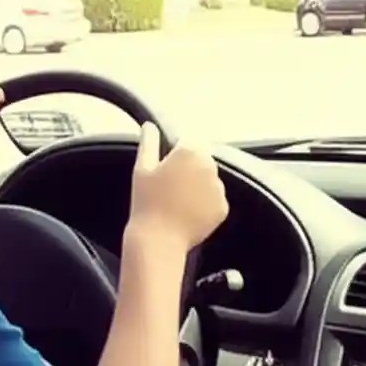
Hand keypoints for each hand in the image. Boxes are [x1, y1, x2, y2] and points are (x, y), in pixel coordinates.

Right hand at [125, 122, 228, 259]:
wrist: (158, 239)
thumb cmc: (146, 203)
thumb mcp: (142, 168)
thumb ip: (149, 142)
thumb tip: (150, 126)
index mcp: (190, 151)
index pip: (189, 142)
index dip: (176, 154)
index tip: (166, 168)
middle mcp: (209, 166)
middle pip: (201, 160)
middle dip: (190, 168)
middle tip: (170, 186)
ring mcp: (218, 188)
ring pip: (209, 180)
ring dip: (198, 186)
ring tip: (177, 201)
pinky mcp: (222, 207)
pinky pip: (214, 200)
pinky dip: (204, 204)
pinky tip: (187, 212)